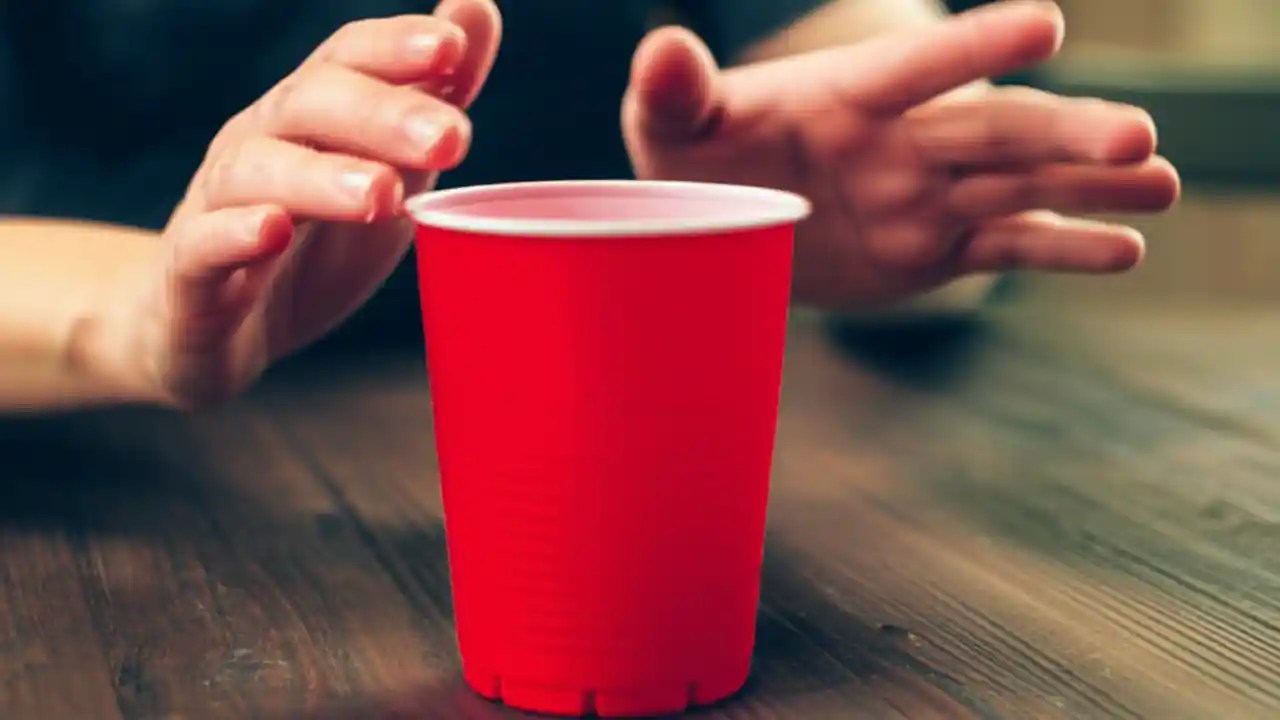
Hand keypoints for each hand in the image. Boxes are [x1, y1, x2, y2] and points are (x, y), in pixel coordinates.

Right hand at [86, 1, 501, 407]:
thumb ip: (430, 100)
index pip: (347, 60)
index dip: (395, 49)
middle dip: (383, 114)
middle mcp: (260, 143)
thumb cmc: (310, 243)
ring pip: (257, 171)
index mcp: (310, 117)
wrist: (206, 331)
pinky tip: (273, 230)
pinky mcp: (190, 275)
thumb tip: (477, 7)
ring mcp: (217, 204)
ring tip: (381, 194)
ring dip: (320, 177)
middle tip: (449, 139)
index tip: (453, 48)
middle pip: (310, 105)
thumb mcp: (387, 170)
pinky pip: (203, 244)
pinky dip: (236, 232)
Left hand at [622, 1, 1180, 309]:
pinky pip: (1006, 248)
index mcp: (844, 98)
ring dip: (1089, 184)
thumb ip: (673, 89)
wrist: (724, 221)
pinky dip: (1061, 248)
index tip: (1047, 25)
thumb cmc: (696, 158)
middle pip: (993, 131)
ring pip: (1020, 184)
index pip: (916, 69)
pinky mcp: (935, 250)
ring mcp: (926, 196)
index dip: (975, 47)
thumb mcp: (669, 126)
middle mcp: (901, 142)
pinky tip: (1124, 250)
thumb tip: (662, 48)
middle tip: (1136, 135)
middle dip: (1065, 132)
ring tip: (1163, 183)